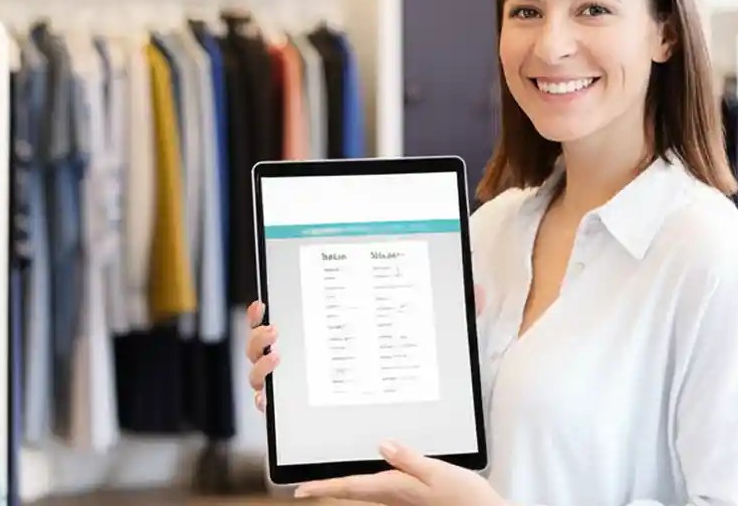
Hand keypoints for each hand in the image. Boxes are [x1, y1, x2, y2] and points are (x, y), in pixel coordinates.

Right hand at [245, 286, 484, 411]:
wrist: (419, 447)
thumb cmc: (417, 376)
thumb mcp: (434, 342)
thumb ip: (453, 315)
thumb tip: (478, 291)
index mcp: (329, 335)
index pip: (288, 317)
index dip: (267, 311)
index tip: (267, 301)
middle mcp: (307, 364)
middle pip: (263, 347)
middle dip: (259, 336)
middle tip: (276, 329)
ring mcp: (301, 393)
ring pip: (261, 379)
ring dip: (259, 366)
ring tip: (278, 358)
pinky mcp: (302, 422)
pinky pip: (275, 414)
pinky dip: (266, 405)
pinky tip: (273, 400)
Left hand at [294, 440, 504, 505]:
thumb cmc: (464, 497)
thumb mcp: (437, 472)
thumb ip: (408, 459)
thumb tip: (382, 444)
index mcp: (394, 488)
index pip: (349, 487)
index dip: (322, 488)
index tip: (298, 490)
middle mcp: (394, 496)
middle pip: (353, 490)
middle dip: (329, 487)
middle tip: (306, 484)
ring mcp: (403, 499)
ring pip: (366, 490)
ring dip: (346, 484)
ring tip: (329, 477)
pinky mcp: (413, 498)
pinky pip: (382, 487)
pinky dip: (368, 481)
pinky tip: (371, 472)